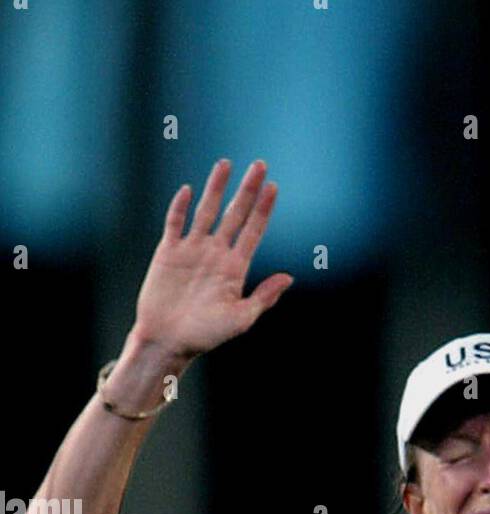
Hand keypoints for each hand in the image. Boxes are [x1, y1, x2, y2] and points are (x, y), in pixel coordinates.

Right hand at [132, 159, 292, 358]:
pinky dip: (180, 207)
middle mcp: (216, 253)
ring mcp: (192, 250)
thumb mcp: (241, 319)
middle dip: (247, 190)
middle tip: (260, 164)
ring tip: (226, 164)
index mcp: (235, 268)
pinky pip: (175, 223)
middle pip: (235, 214)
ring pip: (206, 210)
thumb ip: (263, 297)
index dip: (263, 209)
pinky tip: (188, 190)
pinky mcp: (168, 252)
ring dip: (216, 188)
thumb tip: (290, 277)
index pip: (253, 231)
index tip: (273, 187)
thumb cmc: (205, 335)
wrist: (168, 341)